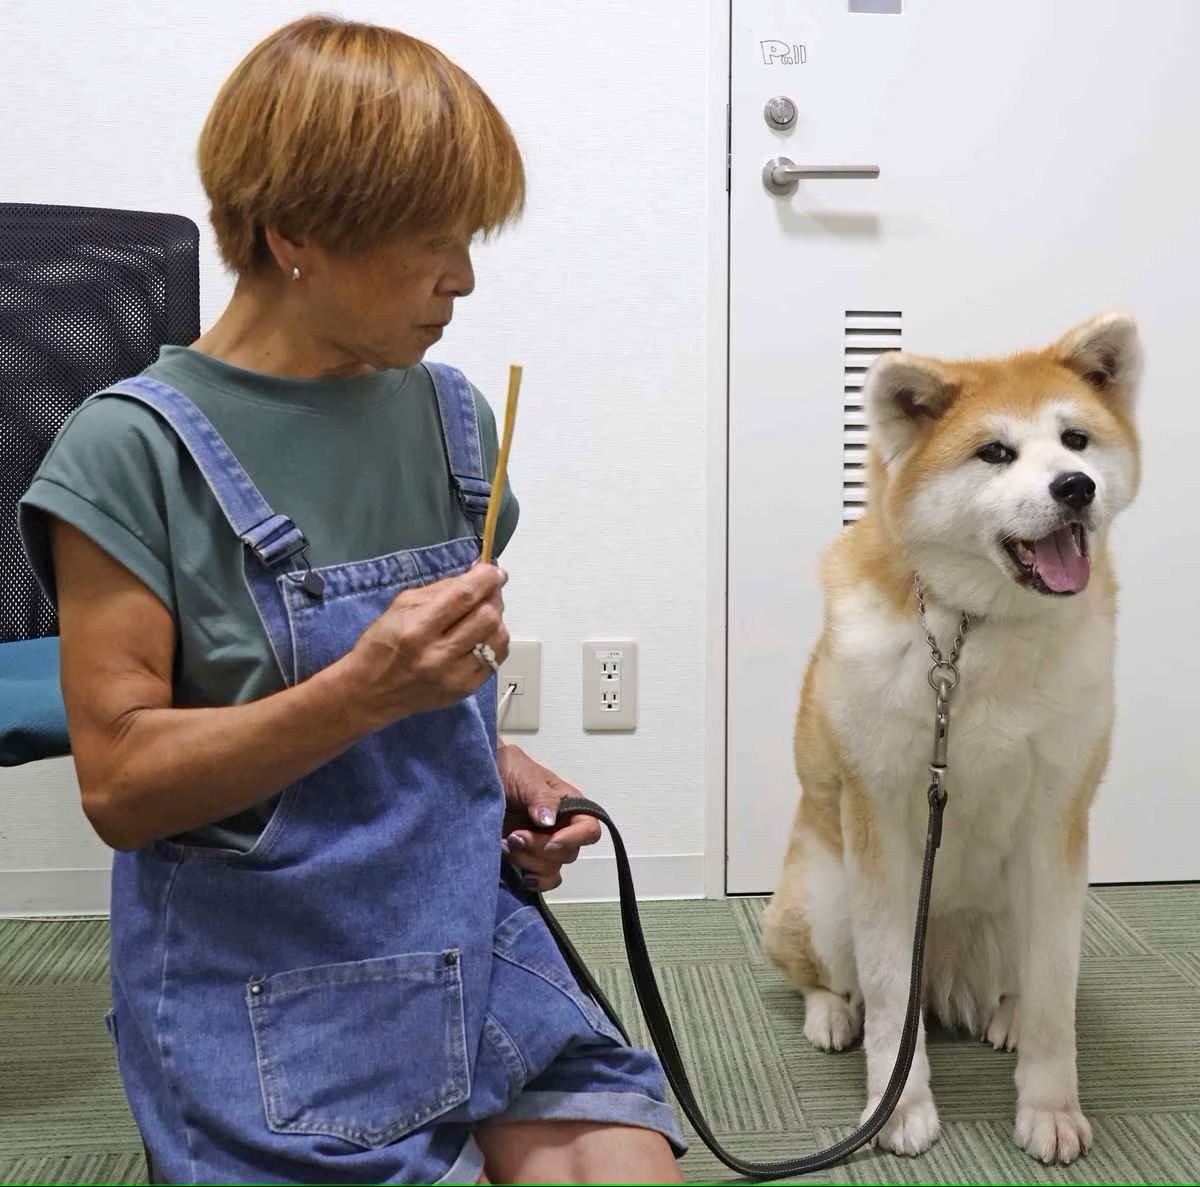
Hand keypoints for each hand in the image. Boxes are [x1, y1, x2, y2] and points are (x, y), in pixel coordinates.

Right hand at [341, 563, 508, 728]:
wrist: (372, 692)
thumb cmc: (382, 644)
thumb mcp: (401, 606)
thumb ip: (441, 589)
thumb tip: (477, 574)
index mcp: (417, 628)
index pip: (464, 596)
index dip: (486, 579)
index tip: (494, 572)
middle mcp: (438, 654)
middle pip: (487, 616)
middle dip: (492, 598)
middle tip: (486, 594)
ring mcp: (455, 675)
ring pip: (498, 638)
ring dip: (495, 620)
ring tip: (482, 616)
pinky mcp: (466, 689)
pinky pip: (497, 658)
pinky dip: (493, 642)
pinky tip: (480, 637)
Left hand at [498, 744, 601, 892]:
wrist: (480, 780)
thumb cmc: (508, 770)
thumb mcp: (526, 778)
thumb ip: (541, 797)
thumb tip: (549, 821)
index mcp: (570, 805)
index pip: (589, 829)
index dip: (574, 839)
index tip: (550, 841)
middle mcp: (563, 828)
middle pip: (567, 853)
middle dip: (539, 848)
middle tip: (514, 836)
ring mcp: (545, 845)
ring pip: (552, 869)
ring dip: (528, 861)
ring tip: (505, 844)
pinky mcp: (529, 859)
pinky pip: (543, 880)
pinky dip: (533, 880)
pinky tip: (518, 872)